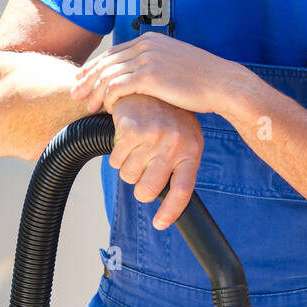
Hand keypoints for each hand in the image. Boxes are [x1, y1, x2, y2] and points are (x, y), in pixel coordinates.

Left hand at [71, 31, 240, 115]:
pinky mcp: (150, 75)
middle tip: (75, 93)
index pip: (113, 52)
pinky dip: (108, 98)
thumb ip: (156, 65)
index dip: (95, 66)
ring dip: (94, 91)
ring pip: (108, 75)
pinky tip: (106, 110)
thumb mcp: (175, 65)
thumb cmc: (202, 80)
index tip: (83, 79)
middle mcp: (146, 45)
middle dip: (87, 78)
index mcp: (150, 40)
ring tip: (86, 106)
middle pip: (106, 62)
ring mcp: (147, 58)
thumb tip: (143, 78)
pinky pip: (118, 87)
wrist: (222, 84)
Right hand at [106, 93, 202, 229]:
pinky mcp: (132, 130)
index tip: (159, 224)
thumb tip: (168, 203)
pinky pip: (116, 160)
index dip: (170, 212)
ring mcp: (153, 137)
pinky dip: (117, 154)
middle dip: (140, 186)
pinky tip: (126, 137)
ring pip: (128, 176)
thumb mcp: (183, 137)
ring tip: (136, 147)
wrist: (150, 82)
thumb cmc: (166, 116)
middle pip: (148, 190)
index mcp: (190, 150)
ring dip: (126, 167)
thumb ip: (179, 165)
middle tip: (141, 170)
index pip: (182, 190)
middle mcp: (175, 145)